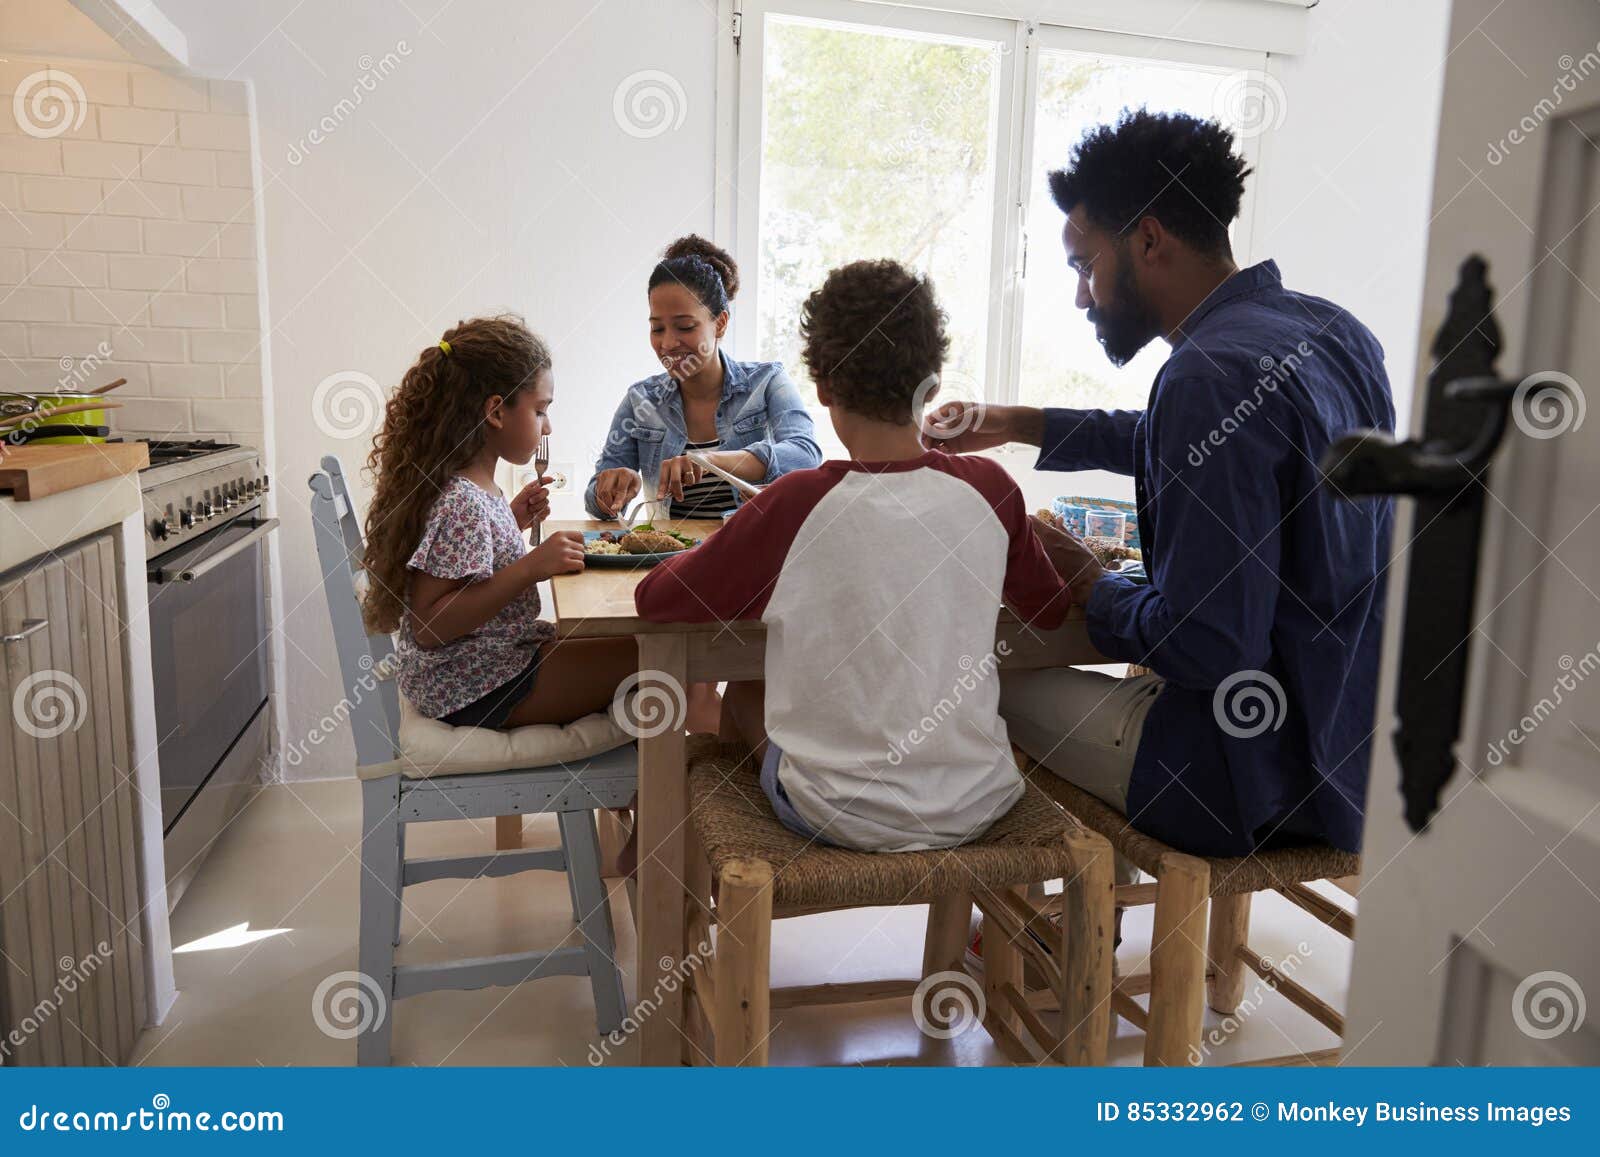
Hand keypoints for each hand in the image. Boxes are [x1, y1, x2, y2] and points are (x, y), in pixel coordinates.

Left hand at [509, 475, 550, 530]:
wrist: (515, 520)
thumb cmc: (515, 508)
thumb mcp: (520, 497)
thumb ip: (530, 490)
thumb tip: (539, 486)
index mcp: (532, 490)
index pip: (541, 483)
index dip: (546, 480)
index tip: (550, 479)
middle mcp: (538, 496)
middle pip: (546, 492)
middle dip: (538, 497)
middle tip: (530, 501)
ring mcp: (541, 505)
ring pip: (546, 502)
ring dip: (536, 506)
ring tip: (529, 510)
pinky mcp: (543, 513)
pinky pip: (547, 511)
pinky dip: (540, 513)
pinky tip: (534, 514)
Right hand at [525, 530, 584, 579]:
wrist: (528, 567)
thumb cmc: (538, 557)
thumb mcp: (551, 542)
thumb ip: (563, 542)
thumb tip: (579, 545)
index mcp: (559, 534)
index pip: (579, 535)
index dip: (581, 543)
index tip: (578, 548)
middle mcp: (563, 542)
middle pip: (581, 548)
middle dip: (577, 554)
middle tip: (569, 559)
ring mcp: (564, 552)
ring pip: (582, 557)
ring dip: (577, 562)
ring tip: (568, 564)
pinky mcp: (565, 563)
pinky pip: (580, 565)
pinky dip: (578, 568)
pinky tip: (571, 569)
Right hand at [593, 467, 641, 517]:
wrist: (626, 474)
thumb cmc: (632, 482)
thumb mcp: (634, 491)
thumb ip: (626, 499)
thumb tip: (616, 508)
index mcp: (625, 473)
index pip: (620, 489)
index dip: (617, 501)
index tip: (615, 509)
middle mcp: (612, 472)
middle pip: (606, 491)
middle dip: (608, 504)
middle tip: (613, 513)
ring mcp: (604, 474)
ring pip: (600, 493)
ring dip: (605, 503)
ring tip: (611, 508)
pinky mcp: (599, 477)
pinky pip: (598, 492)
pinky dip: (602, 500)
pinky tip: (608, 502)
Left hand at [656, 455, 704, 501]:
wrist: (698, 460)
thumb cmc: (683, 471)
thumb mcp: (674, 477)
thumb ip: (670, 486)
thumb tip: (664, 497)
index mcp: (666, 464)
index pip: (663, 480)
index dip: (662, 490)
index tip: (660, 499)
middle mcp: (675, 460)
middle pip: (675, 480)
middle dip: (677, 491)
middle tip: (679, 499)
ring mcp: (686, 460)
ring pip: (689, 480)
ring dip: (689, 483)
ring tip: (689, 478)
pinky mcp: (697, 461)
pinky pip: (698, 478)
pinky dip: (697, 479)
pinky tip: (695, 474)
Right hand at [922, 402, 1042, 453]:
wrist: (1008, 426)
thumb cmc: (991, 415)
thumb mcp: (972, 417)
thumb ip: (954, 424)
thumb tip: (935, 429)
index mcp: (949, 410)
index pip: (930, 419)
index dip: (923, 428)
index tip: (921, 437)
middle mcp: (948, 423)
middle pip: (930, 433)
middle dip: (926, 441)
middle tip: (925, 450)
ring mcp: (953, 435)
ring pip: (936, 443)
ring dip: (933, 449)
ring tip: (934, 455)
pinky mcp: (959, 447)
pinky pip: (945, 452)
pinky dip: (942, 455)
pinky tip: (944, 457)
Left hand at [1032, 512, 1104, 604]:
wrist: (1086, 582)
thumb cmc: (1085, 560)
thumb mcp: (1077, 541)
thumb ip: (1064, 529)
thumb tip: (1058, 518)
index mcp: (1052, 535)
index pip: (1032, 520)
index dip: (1031, 520)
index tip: (1033, 521)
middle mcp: (1042, 545)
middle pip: (1026, 532)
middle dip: (1028, 531)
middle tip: (1031, 532)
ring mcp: (1039, 557)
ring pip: (1026, 544)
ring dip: (1028, 542)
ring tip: (1032, 544)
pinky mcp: (1038, 568)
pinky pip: (1029, 557)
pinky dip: (1029, 554)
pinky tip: (1034, 557)